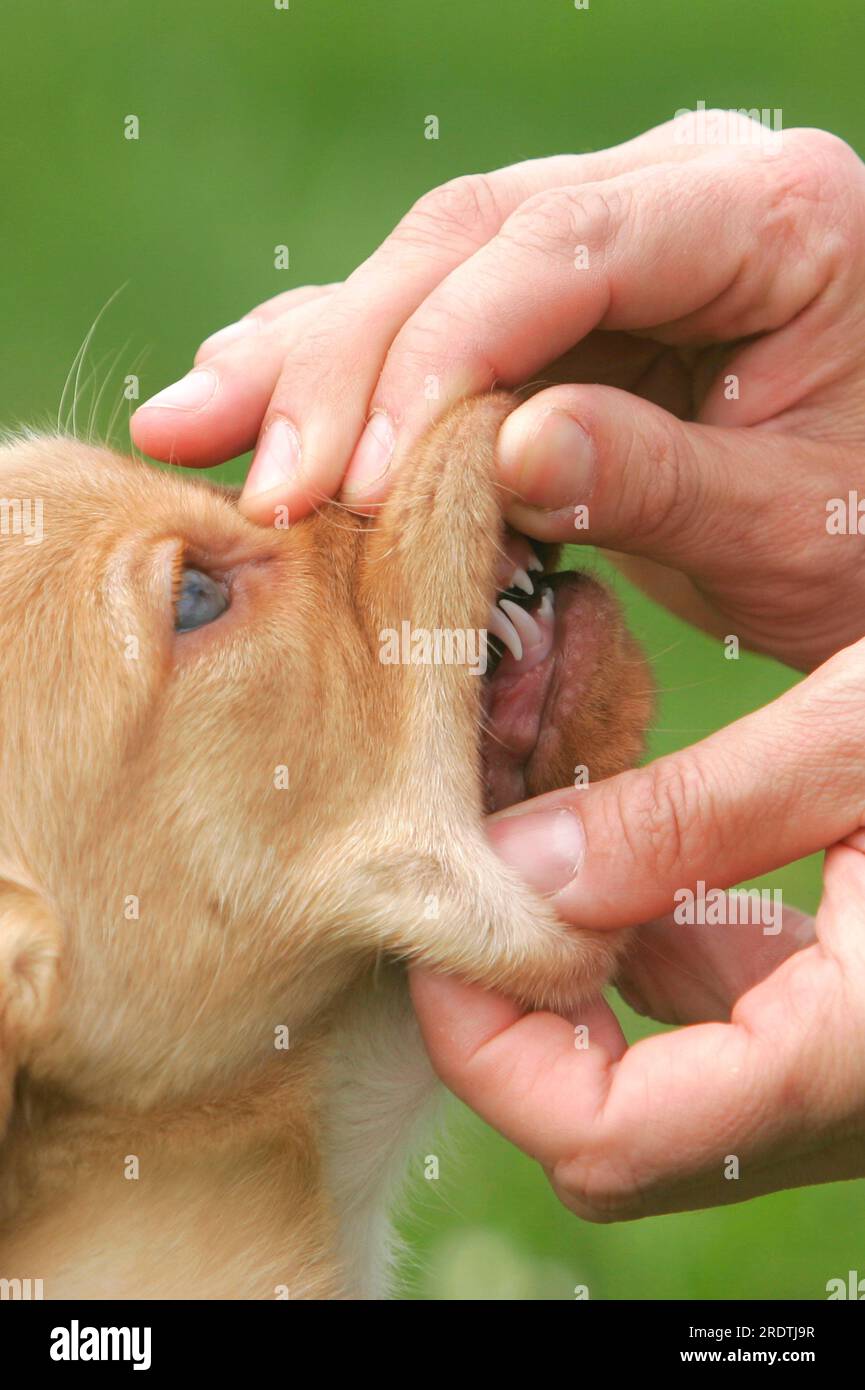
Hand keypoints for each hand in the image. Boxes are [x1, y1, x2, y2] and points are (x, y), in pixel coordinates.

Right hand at [131, 114, 864, 668]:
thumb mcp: (792, 524)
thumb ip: (660, 481)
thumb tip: (504, 452)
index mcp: (769, 212)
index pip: (564, 250)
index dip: (441, 360)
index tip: (363, 486)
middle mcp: (676, 194)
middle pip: (466, 243)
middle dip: (348, 369)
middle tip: (268, 488)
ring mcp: (610, 239)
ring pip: (425, 273)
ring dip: (306, 361)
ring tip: (189, 428)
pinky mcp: (561, 305)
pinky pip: (435, 319)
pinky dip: (342, 371)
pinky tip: (241, 395)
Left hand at [411, 637, 864, 1218]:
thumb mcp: (861, 744)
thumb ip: (687, 817)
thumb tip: (517, 867)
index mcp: (854, 1058)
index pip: (602, 1140)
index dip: (488, 1047)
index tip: (447, 924)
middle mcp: (850, 1102)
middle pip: (617, 1134)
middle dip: (525, 1019)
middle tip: (487, 883)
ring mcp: (853, 1074)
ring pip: (664, 1086)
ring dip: (588, 983)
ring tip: (559, 846)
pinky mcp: (857, 1029)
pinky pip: (727, 1029)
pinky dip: (662, 959)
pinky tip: (656, 858)